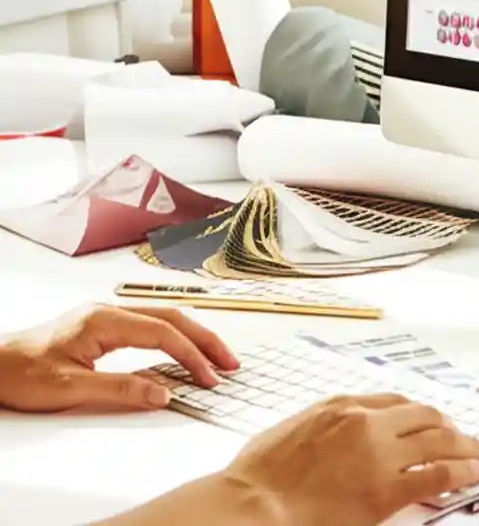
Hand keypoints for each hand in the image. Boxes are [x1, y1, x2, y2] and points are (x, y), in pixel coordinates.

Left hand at [0, 304, 238, 412]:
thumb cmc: (20, 372)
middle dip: (206, 339)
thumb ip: (121, 388)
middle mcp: (109, 311)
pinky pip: (150, 325)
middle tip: (230, 362)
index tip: (210, 378)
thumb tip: (164, 393)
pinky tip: (183, 350)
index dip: (192, 356)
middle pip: (173, 317)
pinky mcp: (103, 326)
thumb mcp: (70, 387)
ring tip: (217, 357)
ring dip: (194, 336)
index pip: (163, 333)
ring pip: (164, 318)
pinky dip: (175, 337)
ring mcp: (106, 316)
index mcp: (104, 321)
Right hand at [223, 394, 478, 525]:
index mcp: (339, 407)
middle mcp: (365, 422)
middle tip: (461, 437)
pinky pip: (439, 473)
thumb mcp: (290, 433)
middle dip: (446, 426)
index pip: (393, 402)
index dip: (417, 414)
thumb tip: (334, 438)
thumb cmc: (257, 479)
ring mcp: (380, 453)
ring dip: (466, 446)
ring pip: (440, 440)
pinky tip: (475, 474)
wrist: (253, 506)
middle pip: (423, 416)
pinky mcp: (389, 487)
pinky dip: (463, 471)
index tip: (428, 422)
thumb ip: (322, 429)